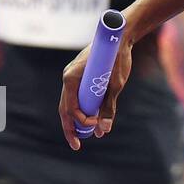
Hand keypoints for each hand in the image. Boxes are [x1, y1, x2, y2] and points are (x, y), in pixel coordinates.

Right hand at [59, 35, 132, 150]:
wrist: (119, 37)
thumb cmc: (117, 58)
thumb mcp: (115, 85)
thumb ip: (109, 107)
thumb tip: (104, 130)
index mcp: (72, 78)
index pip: (69, 107)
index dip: (80, 120)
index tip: (95, 124)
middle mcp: (69, 78)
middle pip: (64, 109)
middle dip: (70, 129)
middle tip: (77, 147)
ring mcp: (73, 77)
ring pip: (68, 104)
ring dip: (74, 122)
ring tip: (80, 139)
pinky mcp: (80, 77)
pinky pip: (76, 98)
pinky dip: (80, 111)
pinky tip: (88, 122)